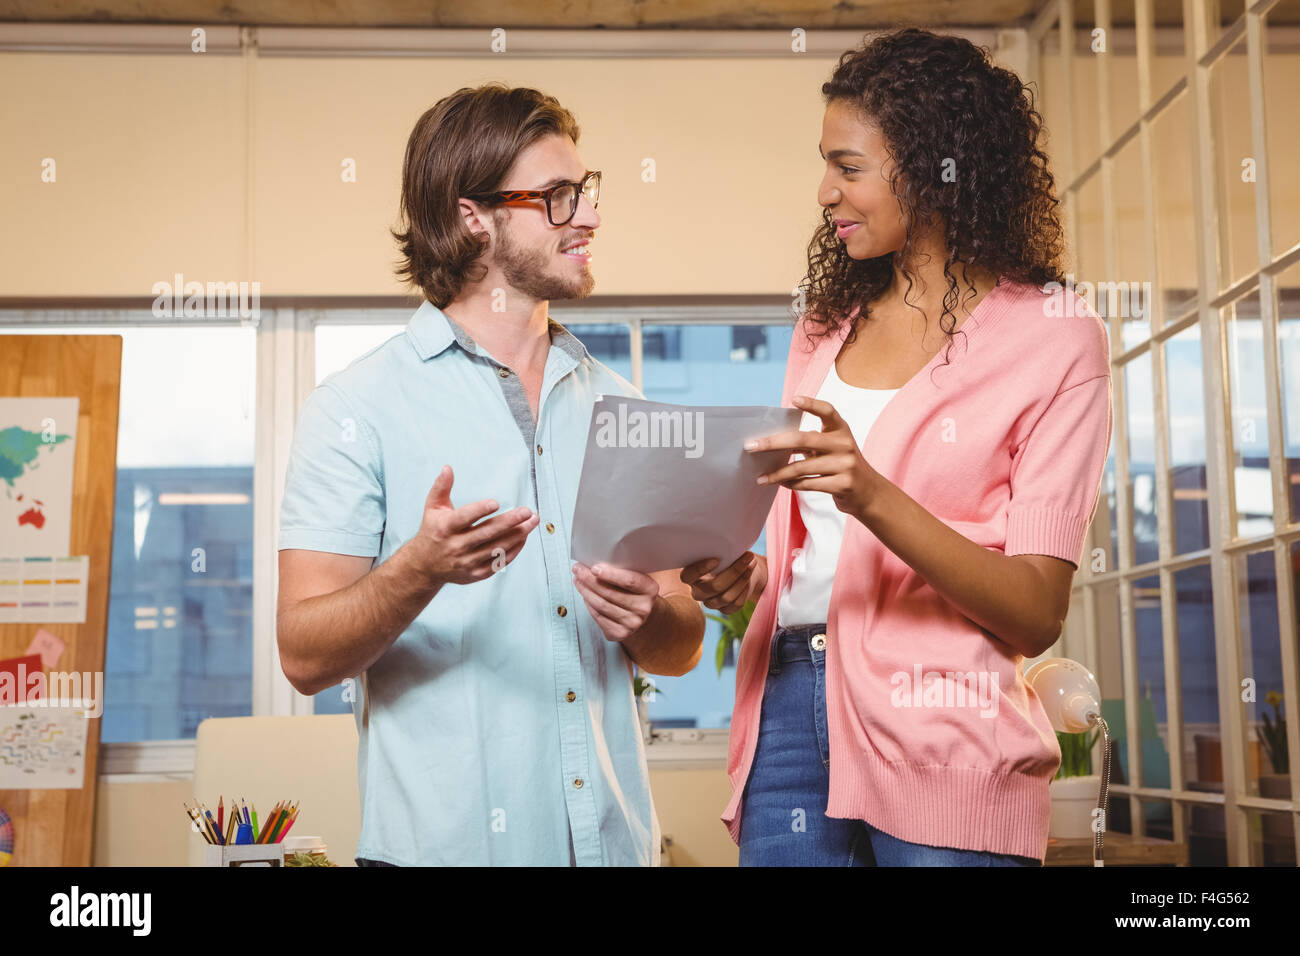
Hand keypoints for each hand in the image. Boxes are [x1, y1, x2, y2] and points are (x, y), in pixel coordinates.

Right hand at [411, 465, 538, 585]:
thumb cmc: (432, 531)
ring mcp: (466, 562)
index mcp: (445, 528)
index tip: (496, 502)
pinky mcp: (475, 574)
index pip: (464, 518)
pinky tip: (523, 537)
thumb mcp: (432, 508)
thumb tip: (448, 468)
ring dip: (517, 535)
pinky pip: (498, 562)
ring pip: (496, 548)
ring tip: (532, 522)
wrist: (425, 566)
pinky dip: (513, 550)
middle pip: (487, 533)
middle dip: (510, 522)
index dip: (479, 510)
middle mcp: (456, 546)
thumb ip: (441, 487)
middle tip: (527, 512)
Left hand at [572, 562, 659, 642]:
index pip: (629, 581)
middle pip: (610, 593)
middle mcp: (643, 608)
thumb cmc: (635, 592)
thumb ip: (623, 570)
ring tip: (578, 580)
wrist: (644, 616)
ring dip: (585, 591)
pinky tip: (585, 595)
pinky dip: (588, 604)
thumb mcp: (637, 578)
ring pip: (601, 605)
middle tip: (578, 569)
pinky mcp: (620, 633)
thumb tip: (594, 561)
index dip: (611, 574)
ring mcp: (632, 623)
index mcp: (650, 589)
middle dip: (589, 580)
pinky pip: (598, 616)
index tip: (594, 568)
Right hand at [680, 551, 765, 614]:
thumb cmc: (724, 554)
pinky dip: (745, 589)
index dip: (700, 569)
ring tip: (751, 563)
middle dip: (734, 571)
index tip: (717, 559)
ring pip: (727, 596)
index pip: (687, 577)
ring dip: (743, 578)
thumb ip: (715, 549)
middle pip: (714, 587)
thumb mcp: (717, 550)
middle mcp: (698, 592)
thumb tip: (724, 543)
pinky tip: (749, 576)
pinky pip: (736, 604)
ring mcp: (711, 603)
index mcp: (690, 576)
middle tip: (748, 556)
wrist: (739, 567)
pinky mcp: (725, 610)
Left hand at [746, 395, 880, 521]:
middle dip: (772, 443)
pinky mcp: (842, 484)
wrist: (869, 492)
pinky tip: (780, 483)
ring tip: (761, 477)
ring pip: (801, 467)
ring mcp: (845, 465)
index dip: (812, 404)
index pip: (827, 411)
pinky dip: (790, 484)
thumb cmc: (841, 464)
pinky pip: (808, 484)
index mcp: (841, 430)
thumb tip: (771, 443)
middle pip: (802, 439)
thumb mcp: (832, 447)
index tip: (794, 399)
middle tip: (750, 446)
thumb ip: (810, 441)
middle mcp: (844, 444)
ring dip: (777, 473)